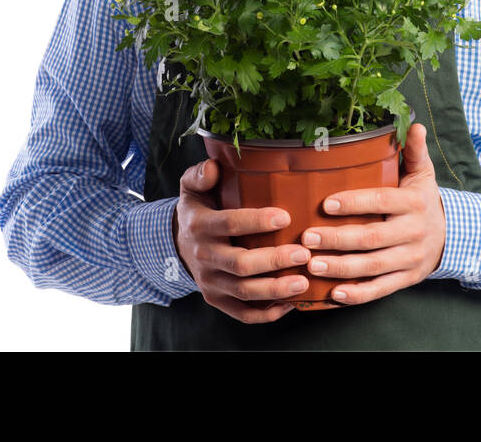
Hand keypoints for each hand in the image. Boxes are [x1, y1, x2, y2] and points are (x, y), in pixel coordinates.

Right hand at [173, 157, 313, 323]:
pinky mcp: (216, 299)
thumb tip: (214, 166)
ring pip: (243, 291)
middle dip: (274, 260)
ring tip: (303, 282)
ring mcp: (209, 282)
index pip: (229, 223)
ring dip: (275, 289)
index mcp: (200, 225)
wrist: (177, 243)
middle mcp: (203, 256)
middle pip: (240, 264)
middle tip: (304, 253)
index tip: (285, 216)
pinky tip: (290, 304)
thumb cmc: (198, 209)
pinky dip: (266, 313)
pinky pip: (242, 313)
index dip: (257, 221)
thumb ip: (201, 174)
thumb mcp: (192, 187)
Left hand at [300, 122, 445, 304]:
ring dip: (341, 268)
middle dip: (338, 239)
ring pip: (373, 267)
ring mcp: (410, 259)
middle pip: (372, 238)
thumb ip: (415, 151)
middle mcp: (413, 232)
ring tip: (312, 265)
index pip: (381, 201)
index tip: (326, 203)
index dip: (354, 203)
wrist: (451, 235)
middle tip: (307, 237)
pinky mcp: (407, 280)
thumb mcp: (423, 173)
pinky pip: (381, 290)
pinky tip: (334, 294)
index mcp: (413, 203)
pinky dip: (358, 295)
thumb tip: (415, 125)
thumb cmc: (424, 199)